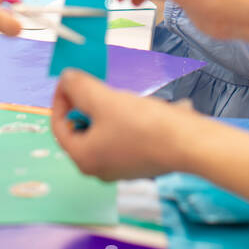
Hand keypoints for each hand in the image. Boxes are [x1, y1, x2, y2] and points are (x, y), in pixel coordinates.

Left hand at [51, 69, 201, 179]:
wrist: (188, 144)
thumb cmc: (144, 126)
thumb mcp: (105, 100)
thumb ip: (80, 87)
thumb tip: (66, 78)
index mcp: (83, 158)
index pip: (59, 126)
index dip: (61, 99)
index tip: (70, 81)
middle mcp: (99, 169)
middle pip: (82, 129)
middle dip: (86, 104)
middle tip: (96, 86)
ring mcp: (120, 168)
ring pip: (104, 132)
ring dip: (108, 110)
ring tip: (120, 95)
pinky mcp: (140, 163)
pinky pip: (124, 136)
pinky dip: (127, 120)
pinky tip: (142, 108)